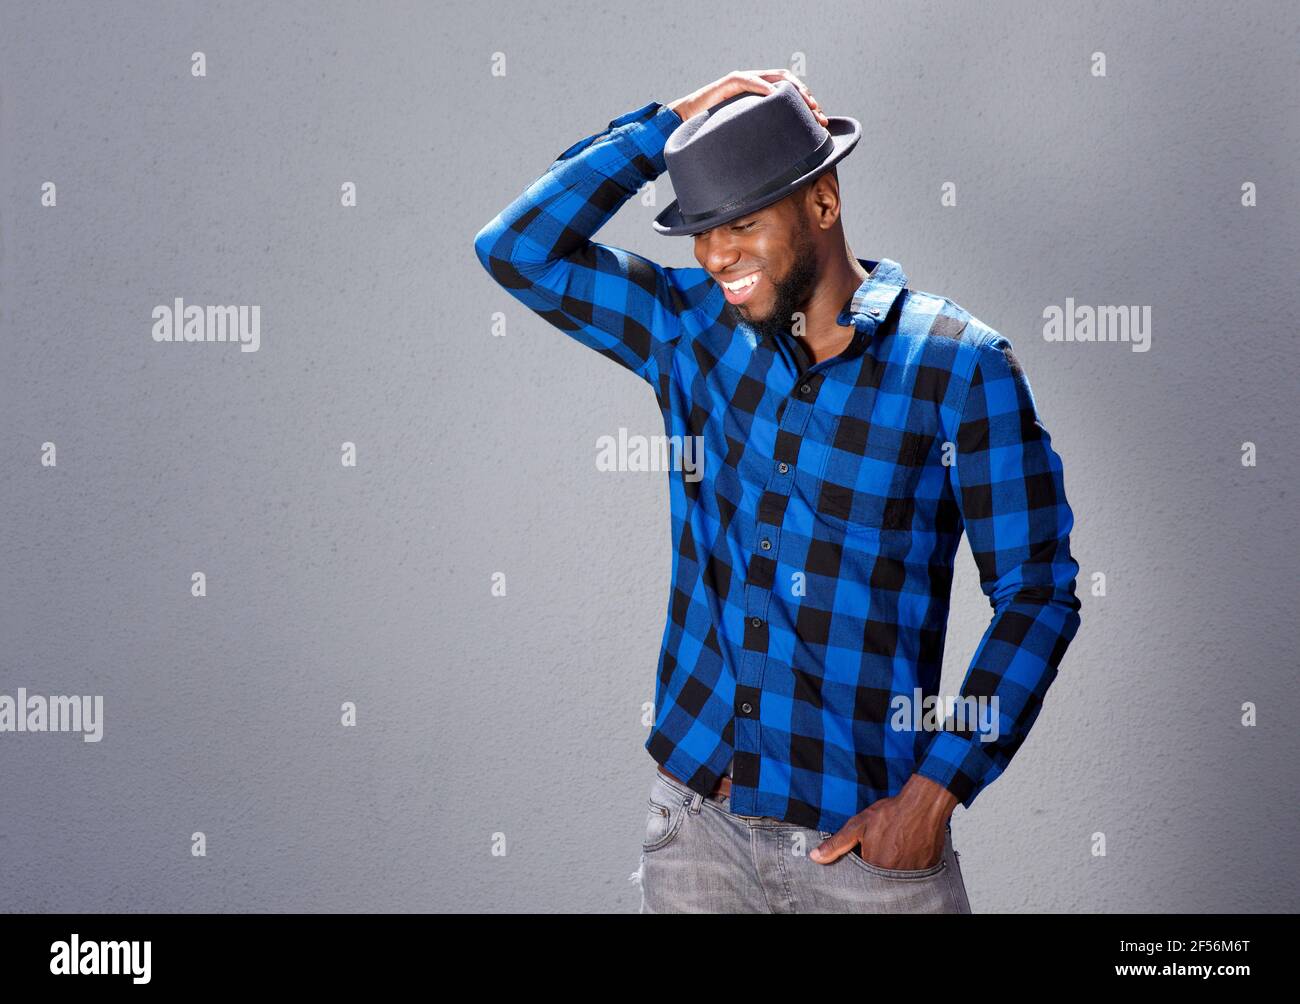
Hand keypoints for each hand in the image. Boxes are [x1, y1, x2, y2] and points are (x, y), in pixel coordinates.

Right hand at [669, 69, 828, 126]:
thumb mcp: (746, 134)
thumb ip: (762, 137)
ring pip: (775, 78)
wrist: (687, 122)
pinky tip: (774, 95)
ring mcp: (744, 80)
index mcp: (762, 95)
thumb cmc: (716, 131)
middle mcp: (756, 83)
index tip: (820, 119)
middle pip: (788, 82)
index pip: (791, 92)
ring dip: (792, 90)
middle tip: (818, 113)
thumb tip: (785, 160)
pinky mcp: (729, 83)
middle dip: (806, 96)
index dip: (807, 103)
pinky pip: (749, 81)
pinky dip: (763, 87)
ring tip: (805, 103)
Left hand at [809, 774, 956, 868]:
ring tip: (897, 847)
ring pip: (898, 877)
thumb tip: (815, 857)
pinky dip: (910, 864)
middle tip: (885, 847)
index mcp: (875, 866)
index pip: (863, 878)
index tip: (868, 854)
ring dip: (895, 866)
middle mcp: (895, 874)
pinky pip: (915, 874)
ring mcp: (913, 873)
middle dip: (880, 866)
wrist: (922, 804)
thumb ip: (836, 844)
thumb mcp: (858, 825)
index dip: (864, 865)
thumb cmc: (890, 813)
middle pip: (881, 879)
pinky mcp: (927, 868)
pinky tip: (908, 849)